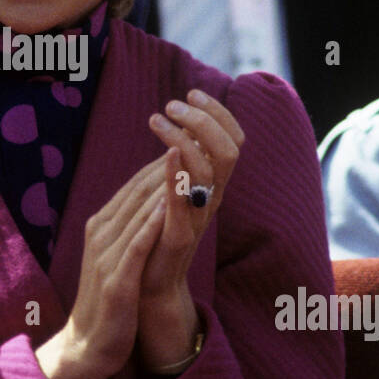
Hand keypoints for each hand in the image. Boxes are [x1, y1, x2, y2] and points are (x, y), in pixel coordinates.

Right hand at [36, 153, 167, 378]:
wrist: (89, 345)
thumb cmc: (111, 300)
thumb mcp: (118, 255)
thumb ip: (131, 226)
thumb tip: (156, 199)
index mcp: (101, 225)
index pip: (133, 185)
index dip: (161, 163)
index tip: (188, 143)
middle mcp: (100, 233)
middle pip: (135, 191)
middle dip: (165, 165)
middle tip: (193, 141)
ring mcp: (106, 256)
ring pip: (136, 212)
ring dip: (161, 186)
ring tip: (187, 161)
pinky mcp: (116, 280)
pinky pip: (136, 246)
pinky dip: (150, 224)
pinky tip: (167, 208)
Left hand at [136, 89, 244, 371]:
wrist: (144, 287)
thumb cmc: (155, 236)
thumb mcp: (173, 193)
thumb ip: (181, 164)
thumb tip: (183, 125)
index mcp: (211, 185)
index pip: (233, 139)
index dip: (219, 112)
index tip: (193, 91)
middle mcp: (212, 199)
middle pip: (229, 150)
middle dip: (204, 119)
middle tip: (173, 104)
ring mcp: (199, 218)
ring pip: (210, 170)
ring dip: (186, 137)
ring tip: (157, 119)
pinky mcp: (179, 237)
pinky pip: (185, 203)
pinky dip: (178, 175)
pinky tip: (166, 152)